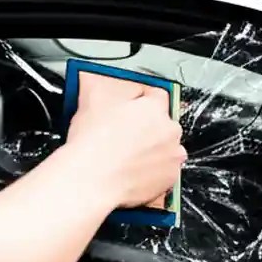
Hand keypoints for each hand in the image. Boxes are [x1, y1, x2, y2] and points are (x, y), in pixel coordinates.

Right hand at [64, 78, 185, 209]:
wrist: (91, 180)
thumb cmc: (91, 145)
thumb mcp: (89, 105)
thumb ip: (98, 90)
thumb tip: (91, 81)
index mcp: (153, 107)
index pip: (157, 95)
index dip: (144, 101)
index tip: (135, 108)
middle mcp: (169, 130)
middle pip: (164, 124)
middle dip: (149, 129)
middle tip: (126, 137)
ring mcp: (172, 156)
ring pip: (167, 149)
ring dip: (154, 151)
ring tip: (129, 158)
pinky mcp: (170, 179)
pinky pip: (165, 172)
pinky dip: (154, 172)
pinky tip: (133, 173)